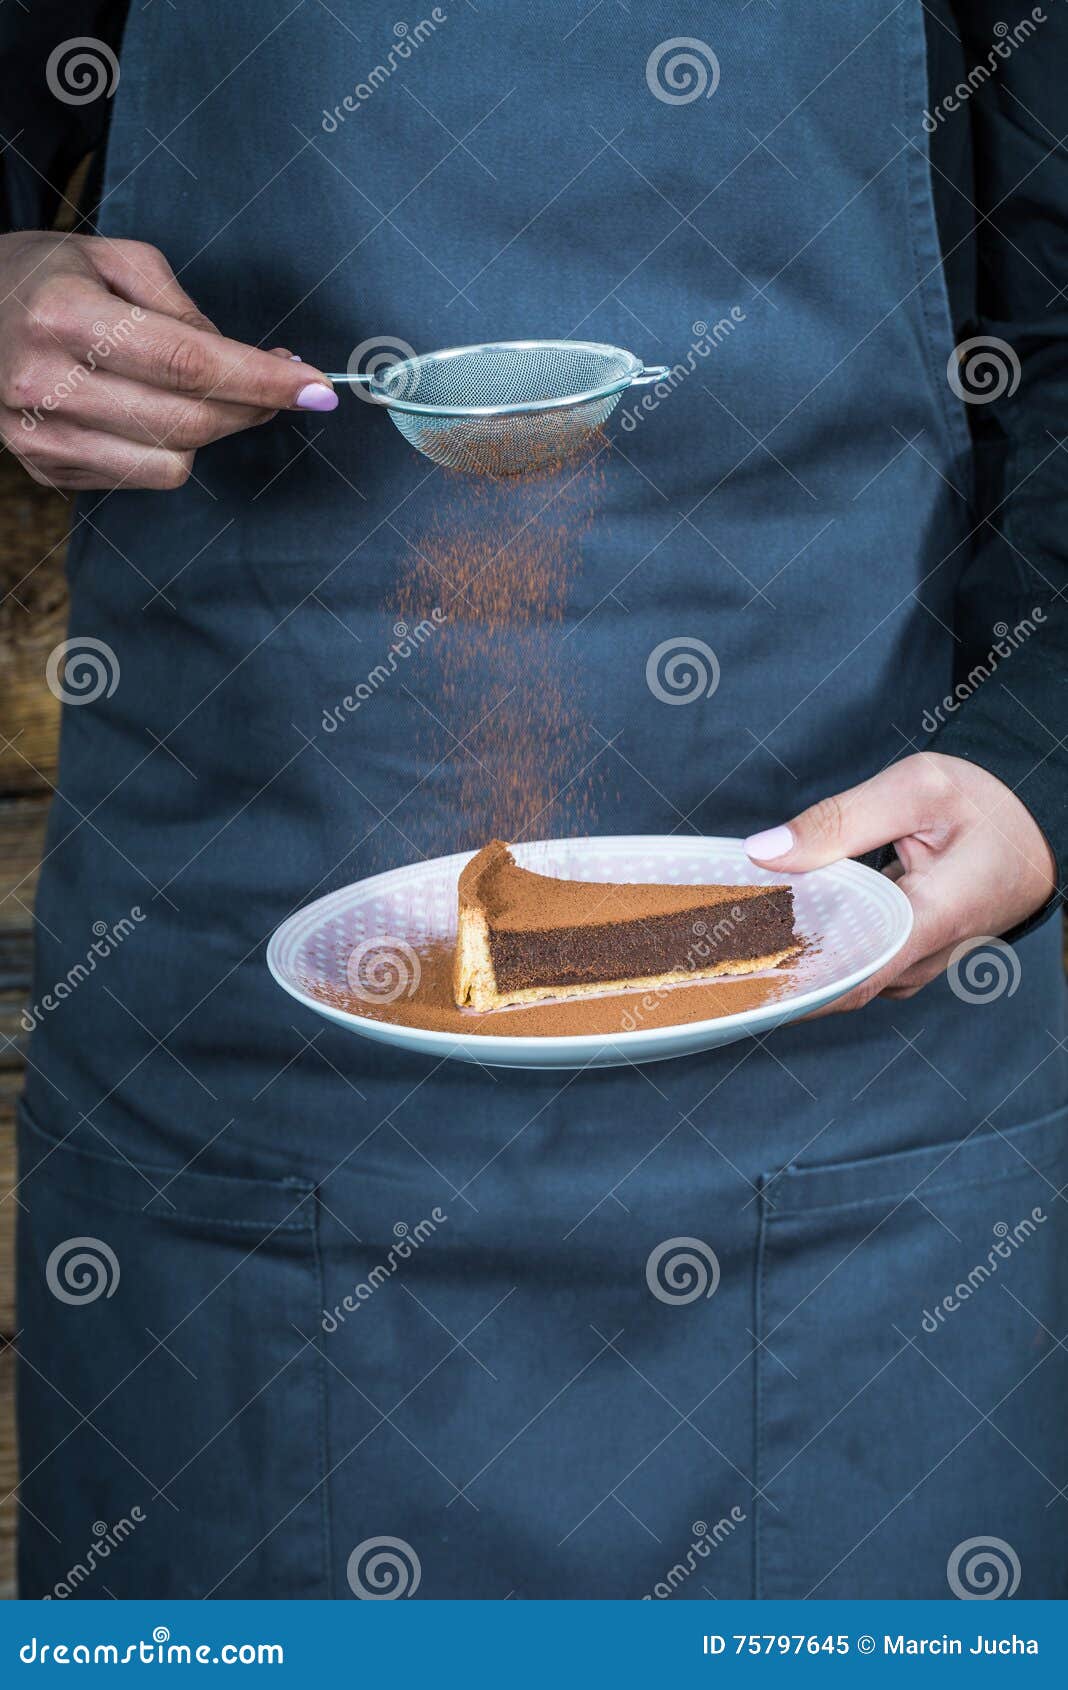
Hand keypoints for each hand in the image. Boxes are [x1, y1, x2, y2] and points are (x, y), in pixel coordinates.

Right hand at [0, 231, 337, 490]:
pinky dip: (166, 447)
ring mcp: (44, 437)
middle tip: (276, 384)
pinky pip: (142, 476)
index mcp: (65, 317)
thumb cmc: (42, 277)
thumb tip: (252, 362)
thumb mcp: (111, 259)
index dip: (262, 380)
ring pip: (173, 463)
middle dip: (250, 407)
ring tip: (196, 390)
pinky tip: (149, 410)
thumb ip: (184, 309)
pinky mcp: (47, 470)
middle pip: (189, 422)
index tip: (316, 387)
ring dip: (208, 431)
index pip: (189, 362)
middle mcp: (47, 385)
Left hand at [744, 752, 1056, 1012]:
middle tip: (708, 942)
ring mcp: (915, 966)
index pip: (847, 976)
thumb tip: (762, 852)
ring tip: (727, 932)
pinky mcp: (906, 960)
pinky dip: (812, 949)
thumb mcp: (917, 788)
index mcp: (932, 918)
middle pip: (835, 982)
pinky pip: (853, 965)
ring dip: (789, 960)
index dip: (785, 982)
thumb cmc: (985, 808)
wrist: (1035, 832)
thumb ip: (838, 820)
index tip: (729, 971)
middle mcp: (922, 958)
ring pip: (841, 978)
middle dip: (772, 969)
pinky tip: (771, 924)